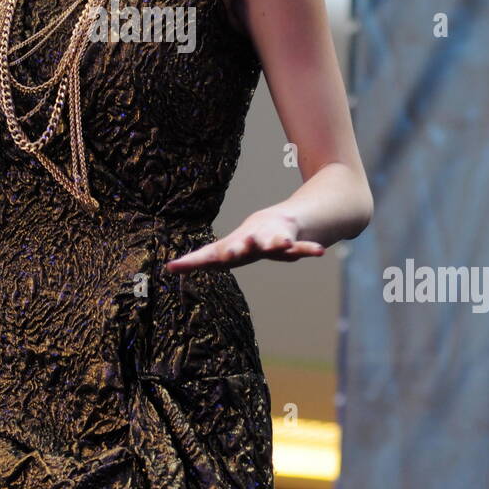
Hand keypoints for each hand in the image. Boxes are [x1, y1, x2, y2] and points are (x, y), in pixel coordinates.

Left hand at [164, 210, 324, 272]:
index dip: (193, 262)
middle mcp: (249, 241)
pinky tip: (320, 252)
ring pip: (273, 242)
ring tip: (282, 246)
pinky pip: (302, 246)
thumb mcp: (223, 251)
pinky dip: (309, 249)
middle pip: (242, 246)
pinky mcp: (291, 239)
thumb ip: (197, 261)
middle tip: (230, 253)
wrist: (276, 220)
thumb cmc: (245, 241)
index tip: (173, 267)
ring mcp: (271, 238)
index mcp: (231, 246)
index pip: (208, 255)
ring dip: (276, 244)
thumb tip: (168, 267)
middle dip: (237, 249)